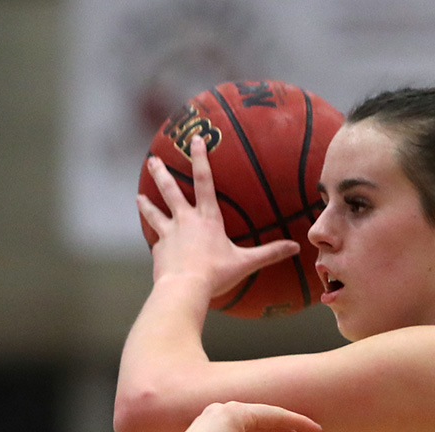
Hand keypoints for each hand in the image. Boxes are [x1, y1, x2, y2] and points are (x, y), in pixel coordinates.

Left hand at [139, 135, 302, 297]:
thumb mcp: (245, 263)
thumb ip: (269, 253)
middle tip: (152, 159)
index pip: (203, 180)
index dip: (200, 158)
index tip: (195, 139)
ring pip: (155, 212)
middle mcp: (184, 220)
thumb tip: (295, 248)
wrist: (183, 289)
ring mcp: (168, 234)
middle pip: (170, 190)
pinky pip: (156, 241)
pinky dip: (155, 240)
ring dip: (147, 203)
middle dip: (161, 172)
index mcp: (207, 218)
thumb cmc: (215, 274)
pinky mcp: (158, 249)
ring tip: (139, 196)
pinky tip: (154, 243)